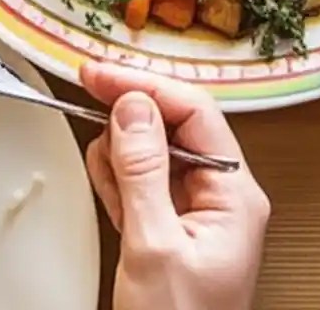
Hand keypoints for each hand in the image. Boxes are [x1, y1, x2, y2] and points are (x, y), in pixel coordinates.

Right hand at [82, 63, 268, 309]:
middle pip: (176, 127)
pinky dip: (117, 171)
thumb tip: (132, 107)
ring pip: (154, 153)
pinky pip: (142, 184)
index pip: (195, 115)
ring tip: (92, 134)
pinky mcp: (169, 231)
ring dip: (120, 140)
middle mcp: (220, 197)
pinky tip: (99, 164)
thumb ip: (142, 172)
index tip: (97, 74)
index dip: (145, 86)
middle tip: (85, 84)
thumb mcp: (154, 244)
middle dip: (131, 106)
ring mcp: (195, 215)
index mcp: (234, 195)